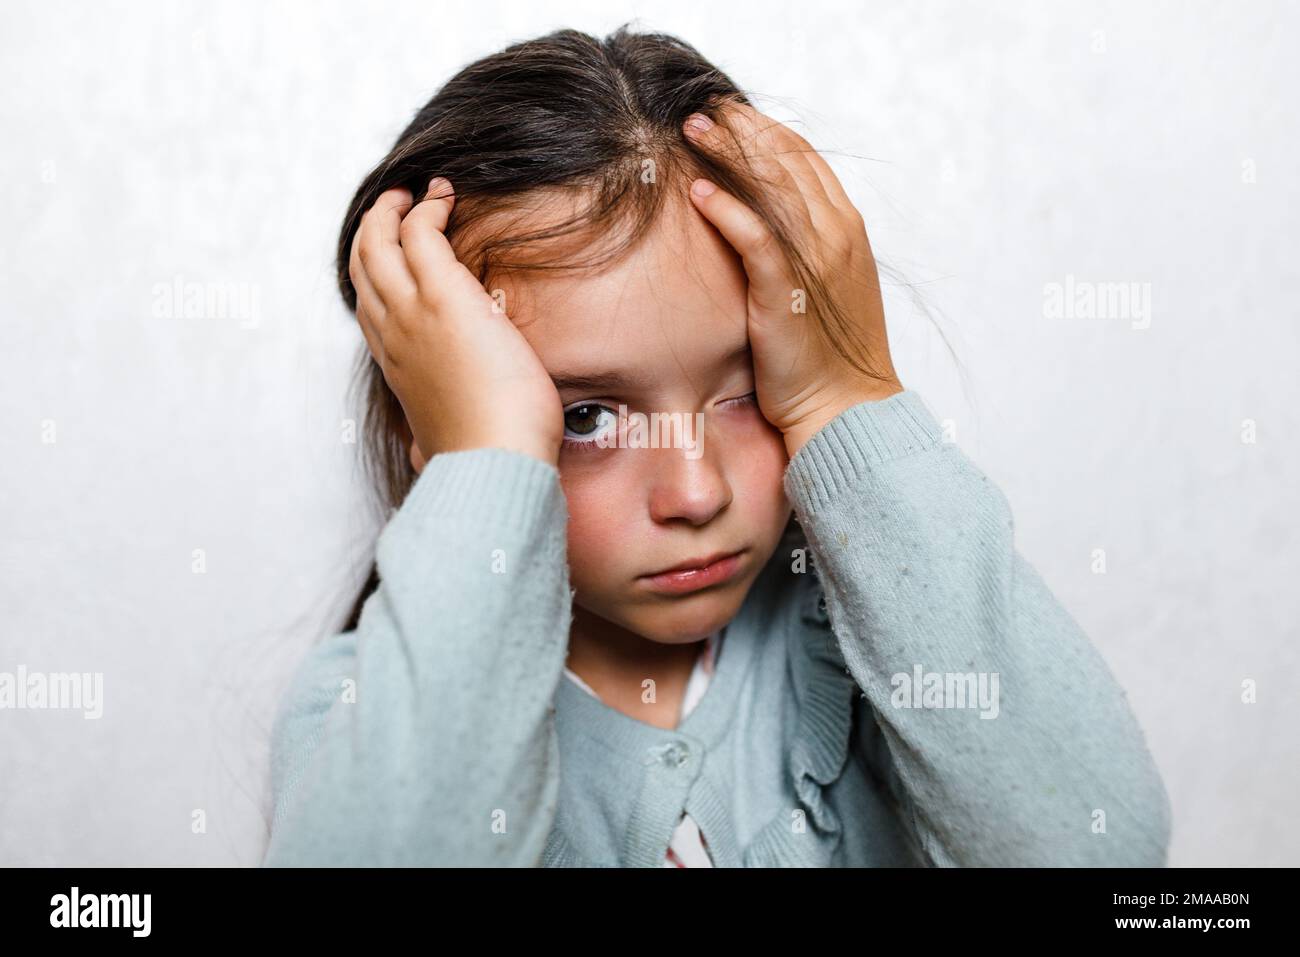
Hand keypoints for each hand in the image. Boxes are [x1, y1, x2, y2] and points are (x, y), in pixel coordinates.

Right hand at [348, 178, 563, 469]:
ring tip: (419, 191)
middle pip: (363, 265)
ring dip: (396, 208)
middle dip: (375, 228)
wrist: (492, 468)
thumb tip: (417, 456)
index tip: (399, 255)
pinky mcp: (444, 298)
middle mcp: (393, 337)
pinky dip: (427, 207)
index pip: (371, 308)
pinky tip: (445, 195)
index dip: (377, 273)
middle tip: (400, 204)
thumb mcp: (436, 449)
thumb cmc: (482, 464)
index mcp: (396, 369)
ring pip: (380, 243)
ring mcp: (412, 315)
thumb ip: (425, 443)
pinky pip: (420, 232)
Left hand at [682, 103, 902, 457]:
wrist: (846, 405)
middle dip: (744, 129)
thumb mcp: (823, 285)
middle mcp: (835, 234)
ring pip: (772, 188)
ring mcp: (815, 260)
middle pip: (787, 161)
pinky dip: (727, 210)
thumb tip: (768, 222)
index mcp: (846, 228)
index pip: (805, 159)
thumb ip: (805, 246)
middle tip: (704, 110)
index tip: (730, 116)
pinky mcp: (786, 291)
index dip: (767, 132)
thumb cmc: (829, 353)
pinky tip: (698, 191)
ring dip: (730, 153)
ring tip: (694, 130)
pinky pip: (756, 238)